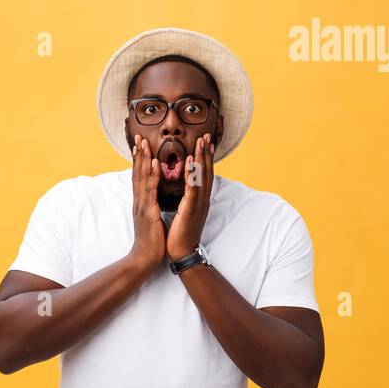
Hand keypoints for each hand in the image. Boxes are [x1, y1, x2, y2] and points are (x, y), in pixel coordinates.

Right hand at [130, 134, 164, 265]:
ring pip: (141, 178)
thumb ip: (151, 208)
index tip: (140, 146)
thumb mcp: (150, 220)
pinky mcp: (148, 211)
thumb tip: (153, 201)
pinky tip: (153, 163)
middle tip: (139, 137)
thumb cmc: (151, 241)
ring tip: (144, 143)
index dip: (139, 161)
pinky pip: (150, 190)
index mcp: (141, 203)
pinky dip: (151, 175)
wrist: (145, 258)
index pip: (139, 178)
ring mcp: (142, 205)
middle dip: (139, 154)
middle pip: (137, 173)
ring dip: (143, 159)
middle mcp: (139, 201)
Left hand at [168, 134, 214, 260]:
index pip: (205, 174)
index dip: (206, 158)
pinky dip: (192, 172)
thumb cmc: (181, 232)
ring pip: (202, 176)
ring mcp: (198, 203)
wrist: (181, 251)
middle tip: (207, 135)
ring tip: (201, 141)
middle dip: (206, 152)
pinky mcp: (190, 208)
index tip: (206, 143)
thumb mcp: (186, 212)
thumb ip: (188, 199)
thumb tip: (188, 189)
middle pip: (207, 171)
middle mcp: (202, 199)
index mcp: (200, 199)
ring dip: (201, 157)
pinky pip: (192, 187)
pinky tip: (190, 160)